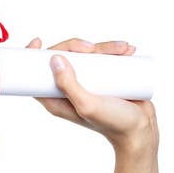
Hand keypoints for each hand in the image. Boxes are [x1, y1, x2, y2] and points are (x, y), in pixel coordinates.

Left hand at [26, 37, 158, 154]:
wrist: (140, 131)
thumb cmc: (113, 123)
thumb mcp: (87, 105)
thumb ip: (69, 85)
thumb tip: (54, 59)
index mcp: (57, 100)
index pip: (37, 77)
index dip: (33, 58)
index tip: (37, 42)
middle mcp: (69, 90)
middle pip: (62, 58)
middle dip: (76, 46)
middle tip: (93, 49)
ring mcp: (87, 83)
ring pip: (85, 55)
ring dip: (104, 47)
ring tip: (123, 50)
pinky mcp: (103, 79)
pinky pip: (104, 58)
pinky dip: (115, 51)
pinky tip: (127, 50)